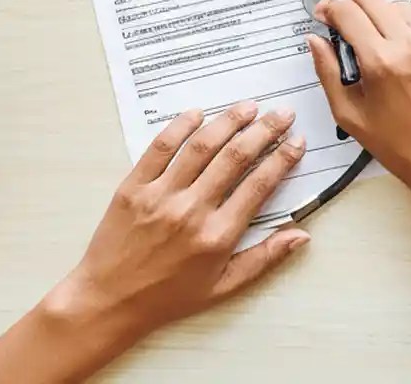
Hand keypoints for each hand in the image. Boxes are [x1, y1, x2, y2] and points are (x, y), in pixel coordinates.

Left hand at [45, 102, 308, 342]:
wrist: (108, 302)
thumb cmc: (169, 296)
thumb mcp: (224, 286)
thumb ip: (265, 258)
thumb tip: (301, 236)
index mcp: (218, 236)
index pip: (259, 185)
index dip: (283, 159)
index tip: (297, 141)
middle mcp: (191, 211)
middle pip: (235, 158)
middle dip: (264, 131)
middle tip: (281, 114)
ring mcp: (159, 196)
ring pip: (200, 147)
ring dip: (228, 122)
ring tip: (248, 107)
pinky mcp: (132, 189)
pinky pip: (158, 150)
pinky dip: (179, 127)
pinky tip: (197, 114)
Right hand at [307, 0, 410, 206]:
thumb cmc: (400, 146)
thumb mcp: (351, 116)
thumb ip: (328, 73)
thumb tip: (315, 40)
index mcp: (379, 62)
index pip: (347, 12)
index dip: (329, 8)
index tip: (324, 15)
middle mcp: (409, 45)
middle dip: (352, 4)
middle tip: (347, 23)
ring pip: (400, 4)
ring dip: (384, 13)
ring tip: (380, 38)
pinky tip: (409, 40)